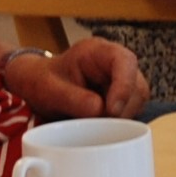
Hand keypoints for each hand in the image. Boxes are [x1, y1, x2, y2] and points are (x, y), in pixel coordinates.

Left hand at [4, 39, 147, 120]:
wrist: (38, 87)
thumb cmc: (42, 82)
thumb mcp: (49, 90)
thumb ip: (73, 99)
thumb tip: (101, 110)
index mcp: (96, 51)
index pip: (124, 61)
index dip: (124, 86)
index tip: (112, 111)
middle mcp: (114, 63)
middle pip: (137, 85)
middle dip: (122, 109)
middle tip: (99, 124)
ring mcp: (120, 80)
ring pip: (137, 101)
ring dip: (121, 117)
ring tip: (96, 124)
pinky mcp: (121, 97)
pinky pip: (131, 111)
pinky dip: (119, 122)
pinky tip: (100, 125)